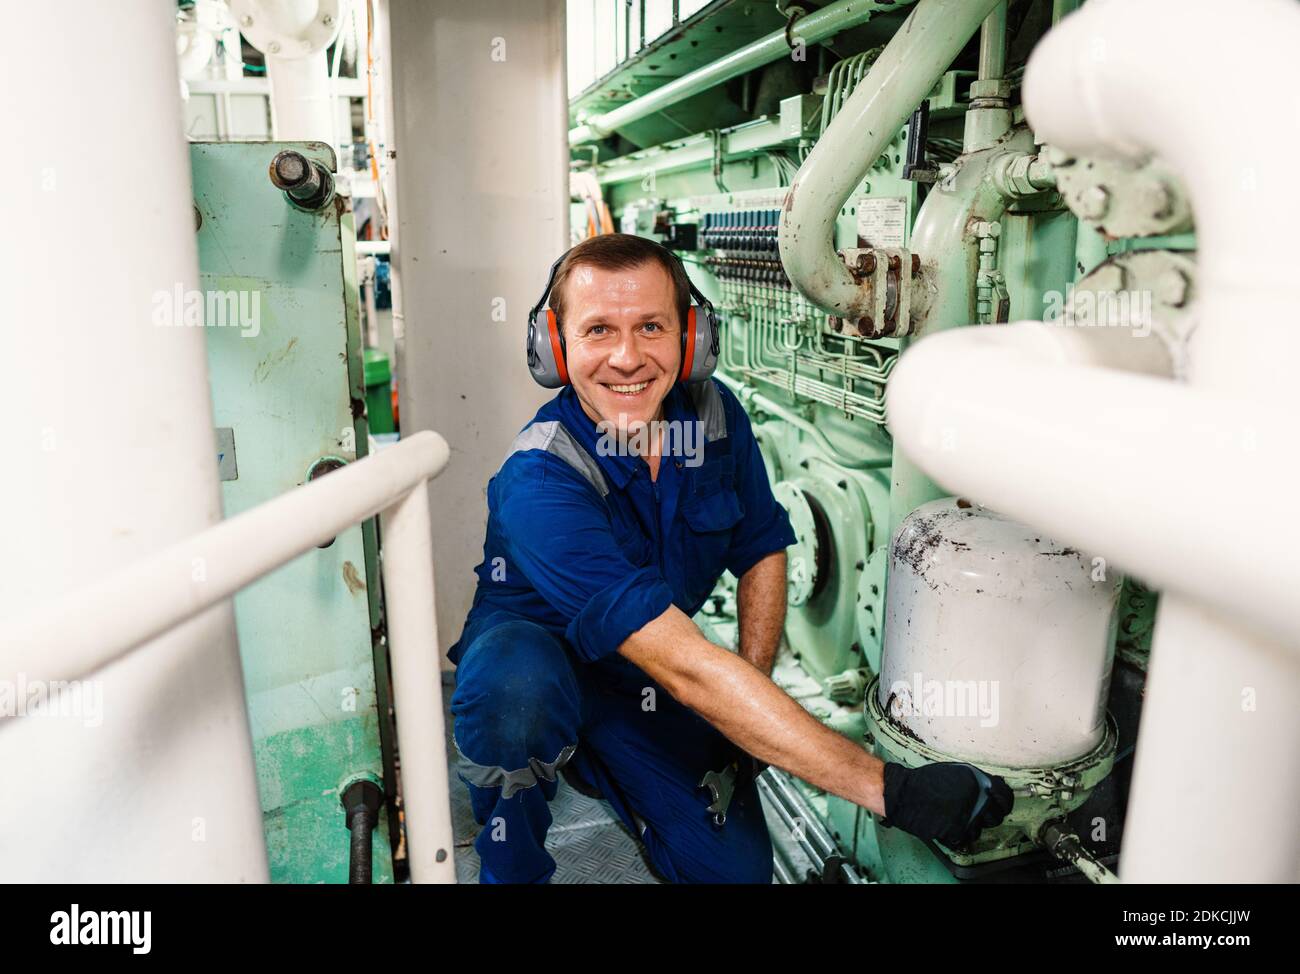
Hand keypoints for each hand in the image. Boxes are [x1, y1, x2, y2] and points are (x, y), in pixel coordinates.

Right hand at [881, 761, 1013, 846]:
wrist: (904, 793)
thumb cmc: (925, 781)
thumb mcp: (955, 771)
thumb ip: (976, 780)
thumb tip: (992, 788)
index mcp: (976, 784)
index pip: (1005, 797)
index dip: (1004, 800)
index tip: (1000, 801)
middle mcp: (974, 801)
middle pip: (995, 817)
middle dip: (988, 814)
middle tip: (977, 810)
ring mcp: (966, 819)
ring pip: (979, 830)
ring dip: (972, 825)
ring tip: (957, 816)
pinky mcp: (955, 833)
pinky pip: (964, 838)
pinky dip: (959, 833)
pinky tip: (949, 824)